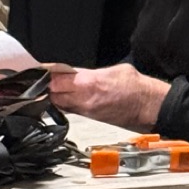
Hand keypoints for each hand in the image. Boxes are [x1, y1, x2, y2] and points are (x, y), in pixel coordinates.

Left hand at [45, 62, 170, 131]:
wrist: (151, 107)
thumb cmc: (137, 87)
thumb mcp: (112, 70)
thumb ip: (88, 72)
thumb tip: (76, 72)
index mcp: (89, 83)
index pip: (56, 78)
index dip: (44, 74)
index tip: (36, 70)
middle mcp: (85, 99)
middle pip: (53, 93)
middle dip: (44, 86)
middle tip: (38, 79)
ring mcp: (88, 111)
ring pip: (60, 104)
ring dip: (52, 96)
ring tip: (46, 88)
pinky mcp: (92, 119)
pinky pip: (71, 111)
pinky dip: (63, 104)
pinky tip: (61, 97)